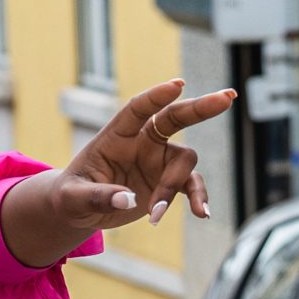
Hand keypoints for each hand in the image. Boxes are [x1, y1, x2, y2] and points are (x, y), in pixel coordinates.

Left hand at [66, 78, 232, 230]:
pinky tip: (202, 214)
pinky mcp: (166, 182)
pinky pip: (190, 186)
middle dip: (201, 107)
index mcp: (116, 134)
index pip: (138, 109)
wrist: (79, 211)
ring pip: (185, 160)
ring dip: (176, 186)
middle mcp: (141, 141)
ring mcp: (157, 160)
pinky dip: (197, 199)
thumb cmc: (72, 196)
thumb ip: (97, 196)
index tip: (178, 84)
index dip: (157, 96)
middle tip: (227, 98)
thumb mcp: (74, 198)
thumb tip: (128, 199)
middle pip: (176, 117)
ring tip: (154, 213)